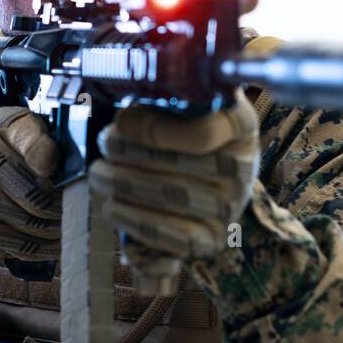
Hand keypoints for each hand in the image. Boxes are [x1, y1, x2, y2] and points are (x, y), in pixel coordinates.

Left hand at [89, 89, 259, 274]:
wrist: (217, 183)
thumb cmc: (191, 135)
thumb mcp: (190, 107)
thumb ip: (164, 102)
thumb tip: (125, 119)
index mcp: (240, 126)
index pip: (202, 133)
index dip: (153, 128)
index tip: (122, 121)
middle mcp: (243, 168)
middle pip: (177, 165)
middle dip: (128, 154)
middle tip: (104, 144)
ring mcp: (230, 208)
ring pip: (168, 198)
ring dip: (123, 185)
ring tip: (99, 174)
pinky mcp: (211, 240)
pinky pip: (168, 233)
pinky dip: (133, 221)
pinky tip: (113, 207)